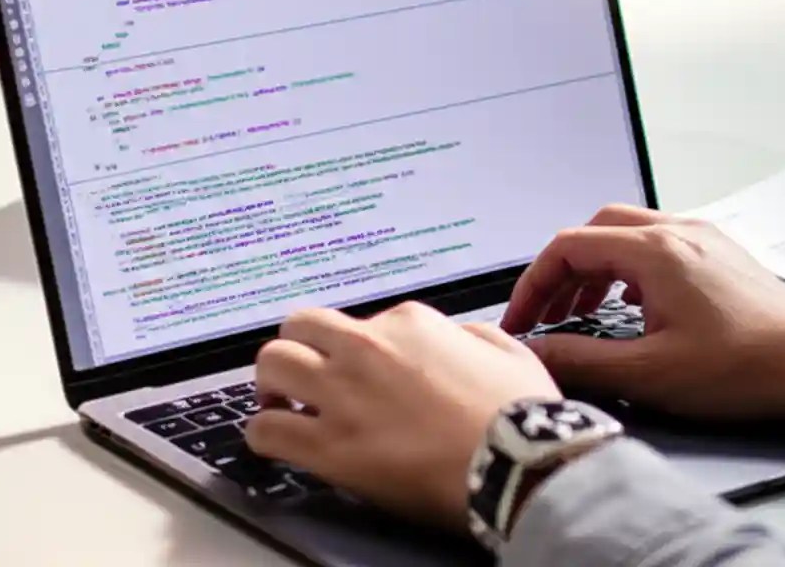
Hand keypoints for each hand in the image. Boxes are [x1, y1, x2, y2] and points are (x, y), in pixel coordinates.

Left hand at [246, 303, 560, 530]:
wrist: (516, 462)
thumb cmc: (520, 412)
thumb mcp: (508, 351)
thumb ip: (474, 336)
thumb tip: (457, 340)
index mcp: (411, 322)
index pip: (365, 322)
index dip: (364, 350)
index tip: (370, 374)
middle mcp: (368, 347)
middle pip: (300, 327)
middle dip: (301, 349)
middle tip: (307, 377)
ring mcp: (344, 395)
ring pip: (271, 364)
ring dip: (273, 385)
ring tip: (284, 405)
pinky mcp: (330, 446)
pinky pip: (266, 430)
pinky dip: (264, 435)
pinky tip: (278, 444)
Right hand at [502, 205, 784, 430]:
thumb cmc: (744, 369)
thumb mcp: (648, 372)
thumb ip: (581, 358)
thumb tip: (535, 351)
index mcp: (656, 251)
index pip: (569, 247)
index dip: (534, 285)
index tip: (522, 321)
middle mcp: (679, 232)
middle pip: (595, 230)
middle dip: (562, 270)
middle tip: (546, 314)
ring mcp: (703, 239)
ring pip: (627, 233)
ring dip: (594, 267)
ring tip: (579, 311)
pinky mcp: (720, 255)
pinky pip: (658, 244)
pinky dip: (627, 267)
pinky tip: (629, 305)